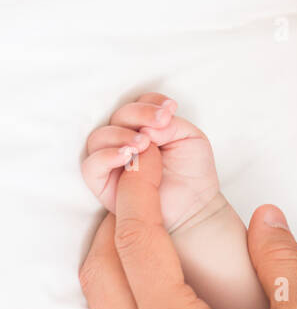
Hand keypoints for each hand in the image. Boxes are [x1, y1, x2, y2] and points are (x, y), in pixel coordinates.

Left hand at [78, 162, 296, 308]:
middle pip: (100, 275)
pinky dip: (134, 306)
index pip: (137, 244)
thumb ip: (280, 258)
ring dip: (120, 266)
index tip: (146, 161)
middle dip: (113, 223)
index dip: (138, 192)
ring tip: (154, 236)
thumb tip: (265, 219)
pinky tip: (173, 297)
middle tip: (141, 190)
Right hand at [82, 92, 220, 231]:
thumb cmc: (192, 171)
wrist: (194, 205)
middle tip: (160, 123)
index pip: (138, 103)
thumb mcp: (190, 138)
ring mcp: (112, 161)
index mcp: (146, 126)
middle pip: (118, 116)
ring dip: (121, 135)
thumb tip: (147, 128)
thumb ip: (171, 125)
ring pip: (100, 137)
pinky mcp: (103, 184)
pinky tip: (127, 156)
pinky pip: (91, 166)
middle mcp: (125, 139)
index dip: (151, 103)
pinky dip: (106, 157)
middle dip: (139, 115)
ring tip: (144, 144)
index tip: (170, 109)